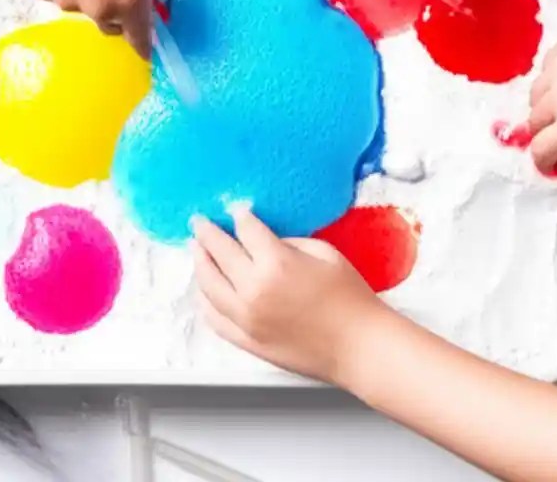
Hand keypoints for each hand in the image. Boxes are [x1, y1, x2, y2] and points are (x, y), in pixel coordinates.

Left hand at [191, 207, 388, 383]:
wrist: (360, 347)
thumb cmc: (351, 300)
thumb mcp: (325, 253)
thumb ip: (289, 243)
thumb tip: (267, 241)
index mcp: (276, 263)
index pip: (246, 230)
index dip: (239, 215)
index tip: (235, 209)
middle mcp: (254, 290)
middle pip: (218, 253)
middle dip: (207, 232)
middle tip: (200, 222)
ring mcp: (246, 319)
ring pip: (208, 285)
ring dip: (199, 263)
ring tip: (197, 250)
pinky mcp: (247, 341)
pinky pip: (214, 318)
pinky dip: (204, 301)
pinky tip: (204, 291)